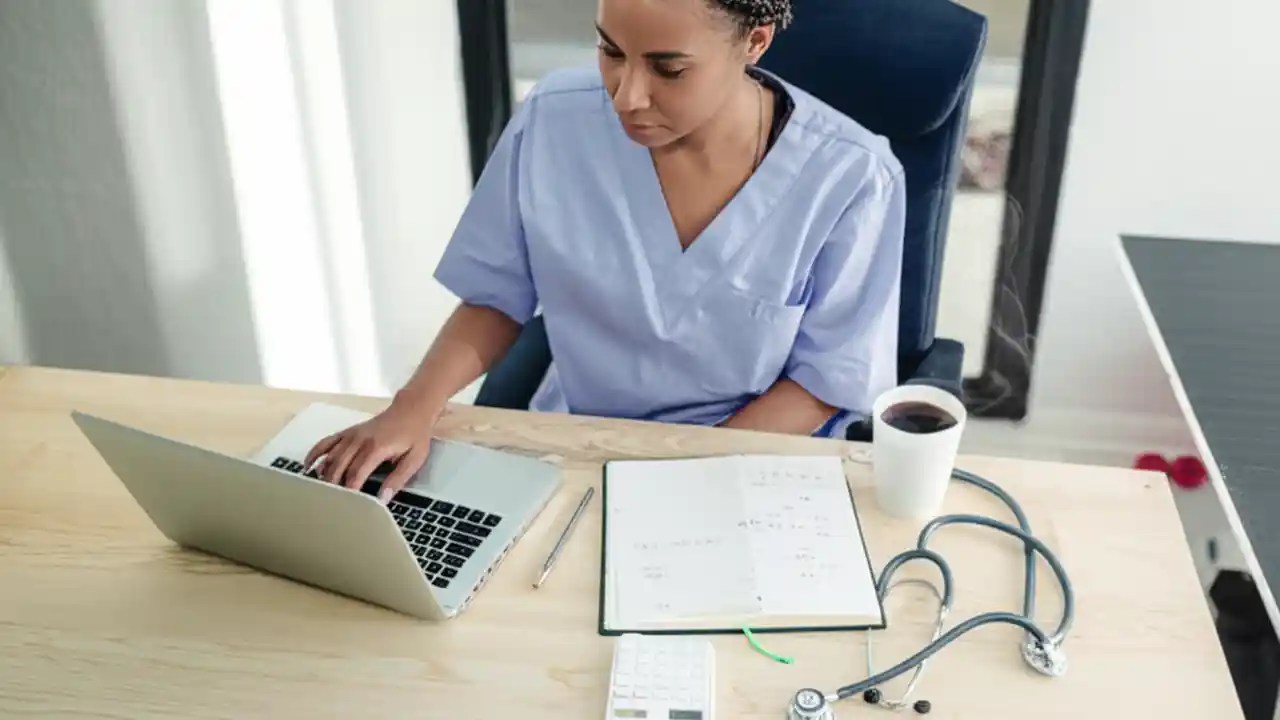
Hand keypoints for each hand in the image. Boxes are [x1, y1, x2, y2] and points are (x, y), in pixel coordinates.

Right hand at [303, 397, 439, 502]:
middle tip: (331, 504)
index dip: (350, 490)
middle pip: (340, 467)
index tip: (347, 505)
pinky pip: (326, 442)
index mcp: (376, 448)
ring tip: (320, 493)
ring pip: (331, 457)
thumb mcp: (414, 459)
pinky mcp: (348, 432)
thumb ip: (398, 479)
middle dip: (334, 486)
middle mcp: (360, 440)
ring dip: (324, 475)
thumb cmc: (415, 435)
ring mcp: (351, 435)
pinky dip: (315, 454)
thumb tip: (383, 499)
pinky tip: (307, 467)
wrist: (411, 410)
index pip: (357, 473)